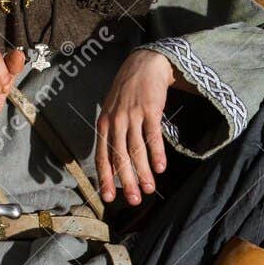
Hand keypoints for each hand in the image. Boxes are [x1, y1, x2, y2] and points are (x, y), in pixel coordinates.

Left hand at [95, 49, 173, 204]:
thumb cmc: (128, 92)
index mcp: (104, 125)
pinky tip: (160, 168)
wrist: (145, 64)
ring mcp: (133, 115)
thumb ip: (113, 135)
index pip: (103, 156)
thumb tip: (115, 165)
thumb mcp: (113, 111)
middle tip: (134, 200)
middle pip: (120, 157)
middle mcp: (115, 121)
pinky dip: (157, 153)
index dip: (106, 178)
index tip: (110, 198)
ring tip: (150, 189)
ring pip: (137, 149)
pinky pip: (153, 136)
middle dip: (127, 181)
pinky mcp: (150, 109)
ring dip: (143, 172)